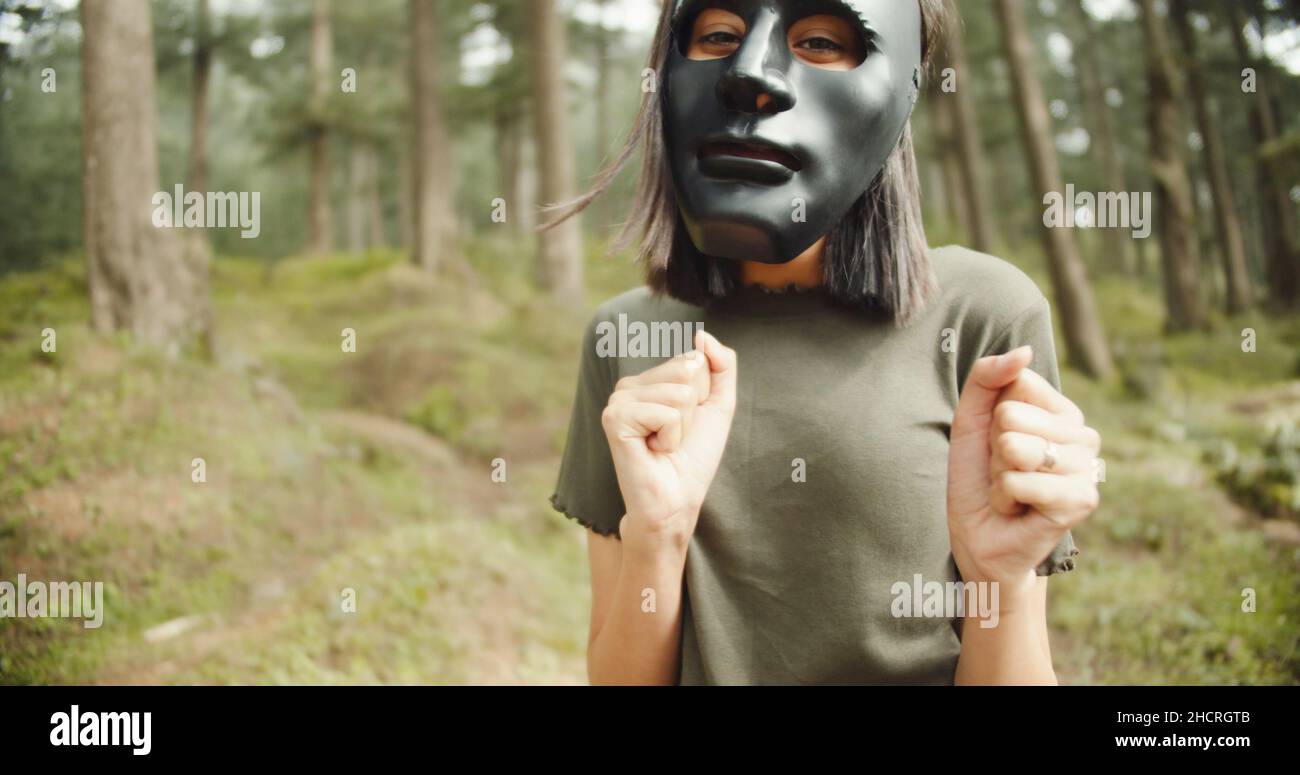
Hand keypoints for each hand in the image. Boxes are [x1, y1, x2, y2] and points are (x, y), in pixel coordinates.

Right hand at [600, 330, 737, 545]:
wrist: (675, 502)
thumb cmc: (693, 458)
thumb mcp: (718, 405)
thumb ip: (721, 365)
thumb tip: (702, 335)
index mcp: (649, 379)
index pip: (694, 360)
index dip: (704, 396)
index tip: (687, 425)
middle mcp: (629, 385)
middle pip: (688, 370)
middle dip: (694, 409)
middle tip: (675, 437)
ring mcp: (619, 400)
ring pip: (679, 393)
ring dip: (683, 427)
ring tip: (664, 446)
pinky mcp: (615, 418)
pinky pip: (667, 413)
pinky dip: (671, 437)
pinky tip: (654, 451)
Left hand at [947, 345, 1100, 592]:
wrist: (980, 538)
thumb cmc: (978, 478)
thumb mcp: (971, 419)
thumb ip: (988, 377)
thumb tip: (1025, 351)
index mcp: (1062, 410)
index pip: (1017, 383)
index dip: (992, 415)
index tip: (997, 441)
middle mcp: (1084, 434)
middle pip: (1011, 415)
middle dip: (993, 448)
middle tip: (1004, 472)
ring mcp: (1087, 468)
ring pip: (1015, 447)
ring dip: (999, 474)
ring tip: (1011, 490)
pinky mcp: (1081, 500)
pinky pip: (1019, 481)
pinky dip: (1004, 497)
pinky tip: (1017, 509)